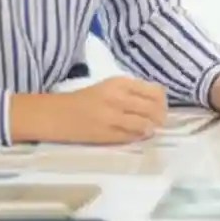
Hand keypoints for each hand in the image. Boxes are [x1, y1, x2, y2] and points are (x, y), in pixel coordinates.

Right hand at [11, 77, 167, 144]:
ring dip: (151, 128)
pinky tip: (137, 135)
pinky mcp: (106, 134)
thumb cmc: (85, 100)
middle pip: (153, 109)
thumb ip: (133, 92)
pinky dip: (138, 136)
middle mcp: (118, 98)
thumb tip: (159, 102)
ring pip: (145, 124)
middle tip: (159, 121)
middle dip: (160, 117)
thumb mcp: (110, 87)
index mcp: (120, 83)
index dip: (163, 102)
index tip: (162, 107)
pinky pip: (131, 137)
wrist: (56, 115)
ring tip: (149, 129)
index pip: (154, 92)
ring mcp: (112, 117)